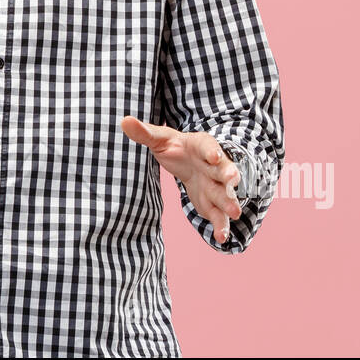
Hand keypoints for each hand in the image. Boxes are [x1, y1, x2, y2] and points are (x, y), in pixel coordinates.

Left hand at [120, 115, 241, 242]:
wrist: (191, 163)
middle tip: (233, 180)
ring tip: (234, 213)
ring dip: (229, 202)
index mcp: (202, 146)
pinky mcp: (213, 204)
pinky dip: (221, 226)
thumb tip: (124, 121)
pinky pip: (219, 215)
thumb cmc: (176, 148)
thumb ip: (145, 133)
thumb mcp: (160, 138)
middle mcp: (214, 166)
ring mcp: (216, 186)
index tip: (213, 156)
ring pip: (224, 194)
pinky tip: (221, 237)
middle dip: (228, 175)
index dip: (211, 151)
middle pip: (223, 170)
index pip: (208, 146)